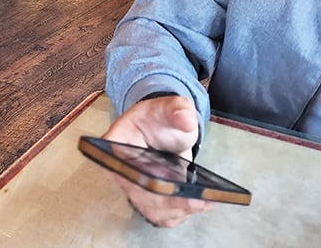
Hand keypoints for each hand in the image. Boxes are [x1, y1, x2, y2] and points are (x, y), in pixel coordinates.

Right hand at [103, 96, 212, 227]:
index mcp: (116, 142)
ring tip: (203, 201)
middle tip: (195, 199)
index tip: (162, 183)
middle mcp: (120, 169)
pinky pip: (162, 215)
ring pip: (152, 209)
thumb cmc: (162, 117)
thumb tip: (186, 119)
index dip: (137, 177)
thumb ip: (178, 109)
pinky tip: (200, 204)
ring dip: (178, 209)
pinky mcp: (149, 200)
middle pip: (138, 193)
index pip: (118, 164)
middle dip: (167, 200)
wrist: (167, 129)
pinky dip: (181, 213)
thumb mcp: (172, 106)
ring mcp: (134, 187)